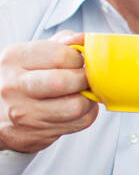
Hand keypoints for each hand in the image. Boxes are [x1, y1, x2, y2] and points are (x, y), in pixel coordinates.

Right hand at [0, 32, 98, 152]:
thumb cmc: (23, 78)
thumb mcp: (34, 54)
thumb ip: (63, 43)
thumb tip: (85, 40)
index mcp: (14, 59)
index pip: (61, 55)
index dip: (79, 58)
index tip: (78, 61)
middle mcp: (14, 86)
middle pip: (65, 82)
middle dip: (85, 79)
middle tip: (84, 78)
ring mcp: (22, 113)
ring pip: (75, 107)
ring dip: (88, 99)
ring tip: (81, 94)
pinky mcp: (33, 135)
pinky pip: (77, 124)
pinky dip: (86, 114)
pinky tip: (75, 108)